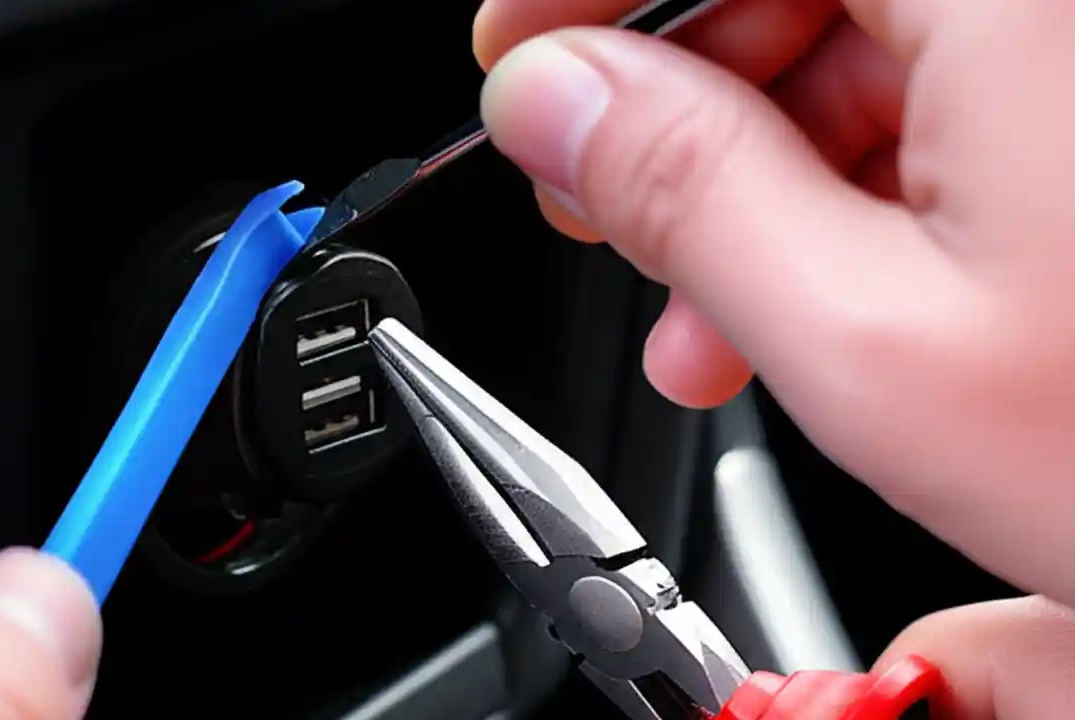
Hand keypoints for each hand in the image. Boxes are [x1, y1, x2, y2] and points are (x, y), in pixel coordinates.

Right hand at [475, 0, 1074, 715]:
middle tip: (600, 196)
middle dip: (671, 100)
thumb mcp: (871, 340)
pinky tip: (811, 291)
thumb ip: (682, 194)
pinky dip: (855, 187)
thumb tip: (555, 105)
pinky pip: (949, 94)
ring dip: (756, 171)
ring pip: (865, 48)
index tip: (521, 56)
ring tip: (705, 308)